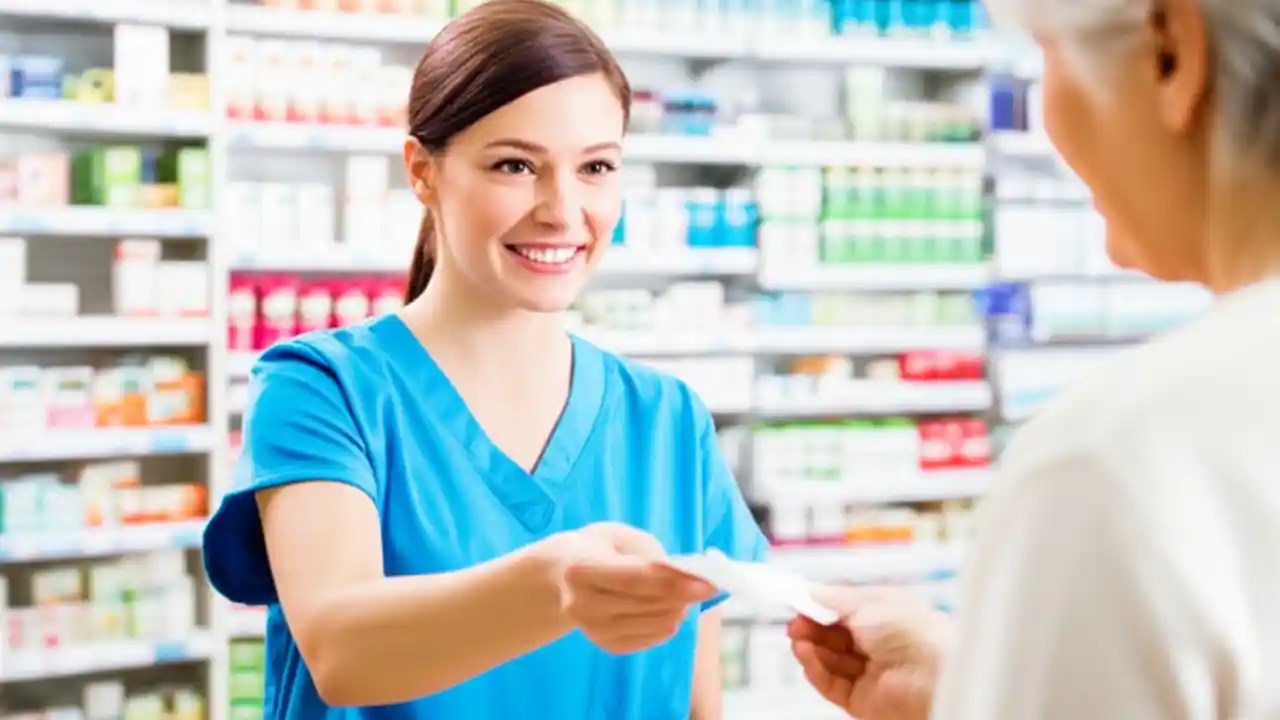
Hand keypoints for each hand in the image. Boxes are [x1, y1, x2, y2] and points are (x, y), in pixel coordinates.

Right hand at [546, 522, 717, 654]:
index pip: (638, 578)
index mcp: (582, 568)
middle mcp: (583, 604)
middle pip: (650, 604)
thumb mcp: (621, 536)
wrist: (560, 578)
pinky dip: (667, 622)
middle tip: (701, 583)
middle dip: (684, 595)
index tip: (710, 583)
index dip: (677, 581)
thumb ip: (653, 556)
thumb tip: (690, 580)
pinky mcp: (605, 645)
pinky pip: (652, 638)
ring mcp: (593, 629)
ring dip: (679, 608)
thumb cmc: (597, 549)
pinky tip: (665, 607)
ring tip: (680, 592)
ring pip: (656, 624)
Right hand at [787, 586, 952, 719]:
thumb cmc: (913, 631)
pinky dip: (815, 669)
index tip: (799, 603)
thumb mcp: (866, 601)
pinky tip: (805, 654)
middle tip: (794, 622)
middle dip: (811, 628)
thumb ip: (833, 599)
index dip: (820, 608)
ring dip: (810, 648)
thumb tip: (811, 593)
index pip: (844, 612)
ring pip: (829, 661)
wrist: (934, 675)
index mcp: (885, 616)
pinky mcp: (862, 700)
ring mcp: (870, 674)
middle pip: (833, 638)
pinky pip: (831, 684)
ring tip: (797, 638)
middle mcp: (878, 645)